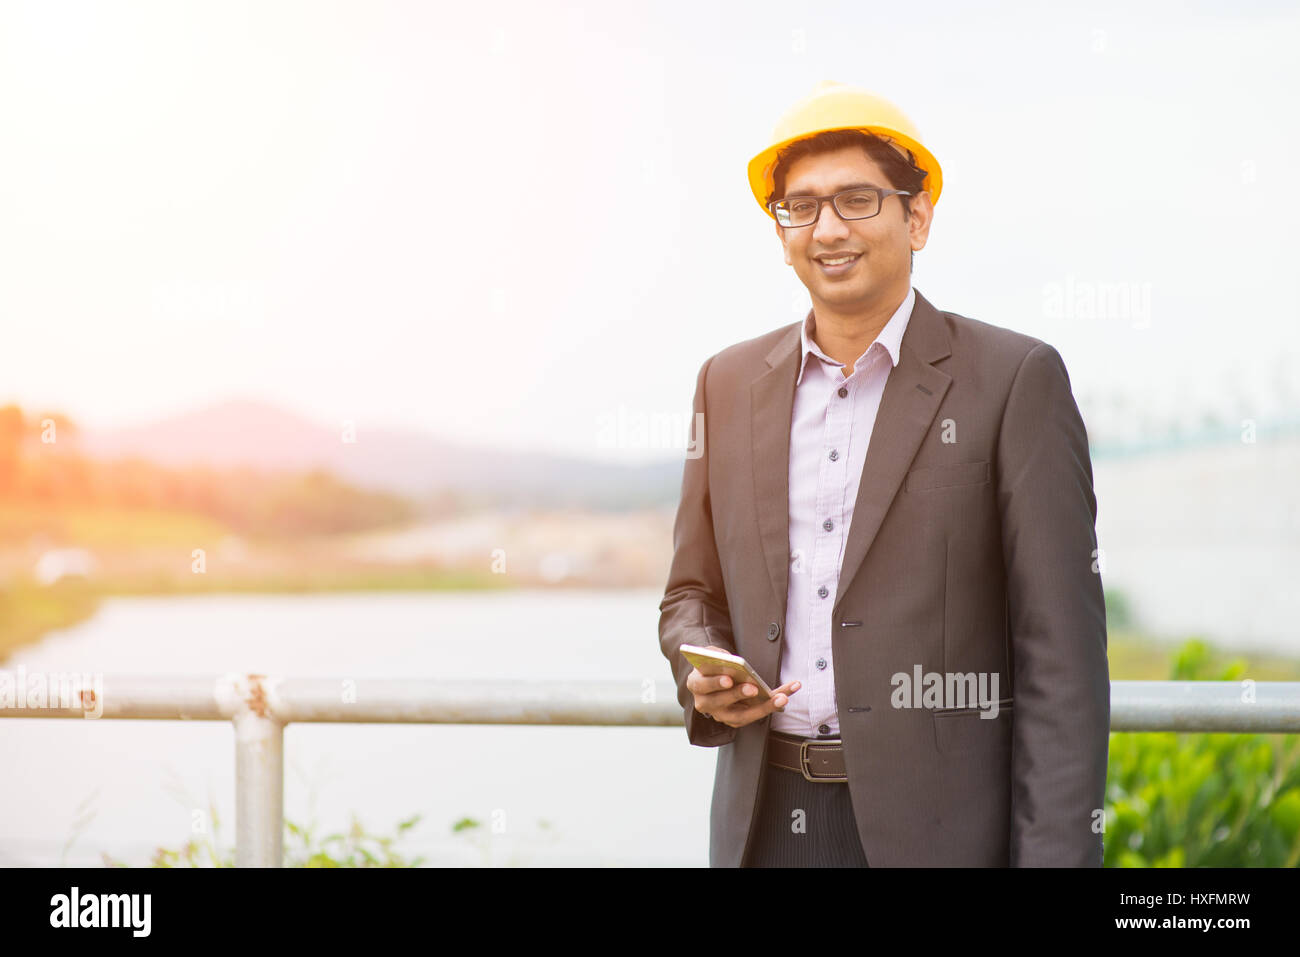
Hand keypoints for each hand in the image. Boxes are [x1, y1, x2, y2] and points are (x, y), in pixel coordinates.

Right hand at [686, 646, 800, 728]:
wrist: (714, 679)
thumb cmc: (714, 665)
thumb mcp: (712, 655)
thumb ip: (718, 655)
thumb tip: (734, 661)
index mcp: (696, 684)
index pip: (703, 685)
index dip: (715, 683)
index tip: (729, 679)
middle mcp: (705, 704)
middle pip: (721, 702)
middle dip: (738, 695)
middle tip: (754, 688)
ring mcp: (721, 715)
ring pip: (740, 716)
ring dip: (762, 707)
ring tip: (780, 698)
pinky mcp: (736, 720)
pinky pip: (755, 715)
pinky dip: (773, 705)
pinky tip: (789, 691)